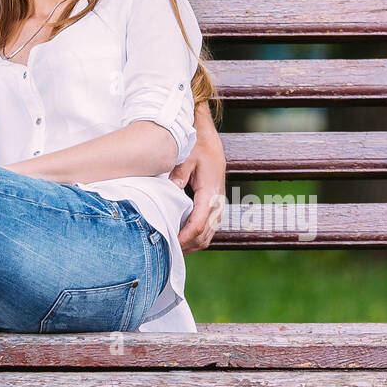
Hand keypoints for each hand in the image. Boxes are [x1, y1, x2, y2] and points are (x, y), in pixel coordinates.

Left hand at [170, 101, 225, 253]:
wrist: (208, 136)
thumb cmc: (196, 144)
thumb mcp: (185, 157)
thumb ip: (179, 175)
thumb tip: (171, 193)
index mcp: (211, 190)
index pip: (199, 223)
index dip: (185, 236)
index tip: (171, 243)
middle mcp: (218, 200)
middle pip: (206, 234)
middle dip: (188, 245)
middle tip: (168, 250)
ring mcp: (218, 203)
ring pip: (210, 233)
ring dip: (193, 243)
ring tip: (173, 247)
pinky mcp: (215, 202)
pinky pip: (209, 226)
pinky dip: (197, 236)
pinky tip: (182, 237)